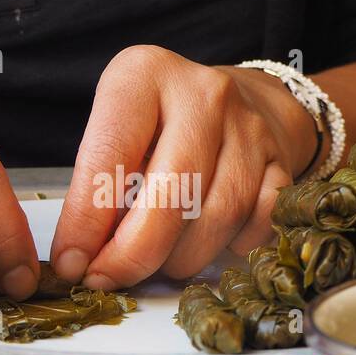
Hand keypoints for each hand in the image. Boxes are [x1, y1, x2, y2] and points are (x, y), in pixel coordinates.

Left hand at [50, 46, 318, 289]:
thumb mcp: (114, 132)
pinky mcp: (282, 160)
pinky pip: (259, 223)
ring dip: (181, 258)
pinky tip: (206, 247)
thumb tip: (81, 260)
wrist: (237, 100)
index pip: (111, 157)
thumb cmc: (160, 124)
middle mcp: (203, 94)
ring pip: (218, 215)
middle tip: (110, 278)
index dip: (88, 220)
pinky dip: (231, 249)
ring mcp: (250, 127)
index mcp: (144, 75)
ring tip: (156, 264)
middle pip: (173, 193)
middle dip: (135, 252)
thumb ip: (95, 188)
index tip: (74, 263)